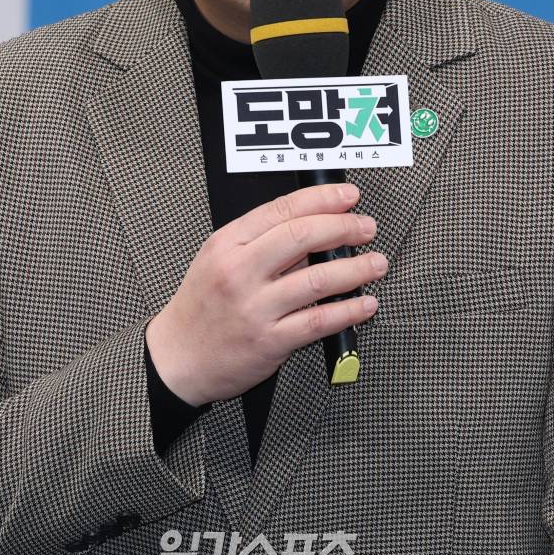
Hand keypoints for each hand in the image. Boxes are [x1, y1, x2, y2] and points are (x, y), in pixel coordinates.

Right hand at [145, 183, 386, 405]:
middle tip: (366, 227)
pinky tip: (365, 304)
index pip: (281, 210)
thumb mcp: (218, 260)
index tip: (348, 197)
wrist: (177, 357)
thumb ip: (260, 242)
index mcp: (227, 244)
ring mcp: (255, 307)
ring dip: (356, 268)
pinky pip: (319, 321)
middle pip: (302, 236)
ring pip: (318, 279)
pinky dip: (349, 310)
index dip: (322, 200)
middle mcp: (240, 271)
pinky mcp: (270, 341)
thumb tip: (316, 228)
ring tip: (376, 263)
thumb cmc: (202, 306)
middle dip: (344, 227)